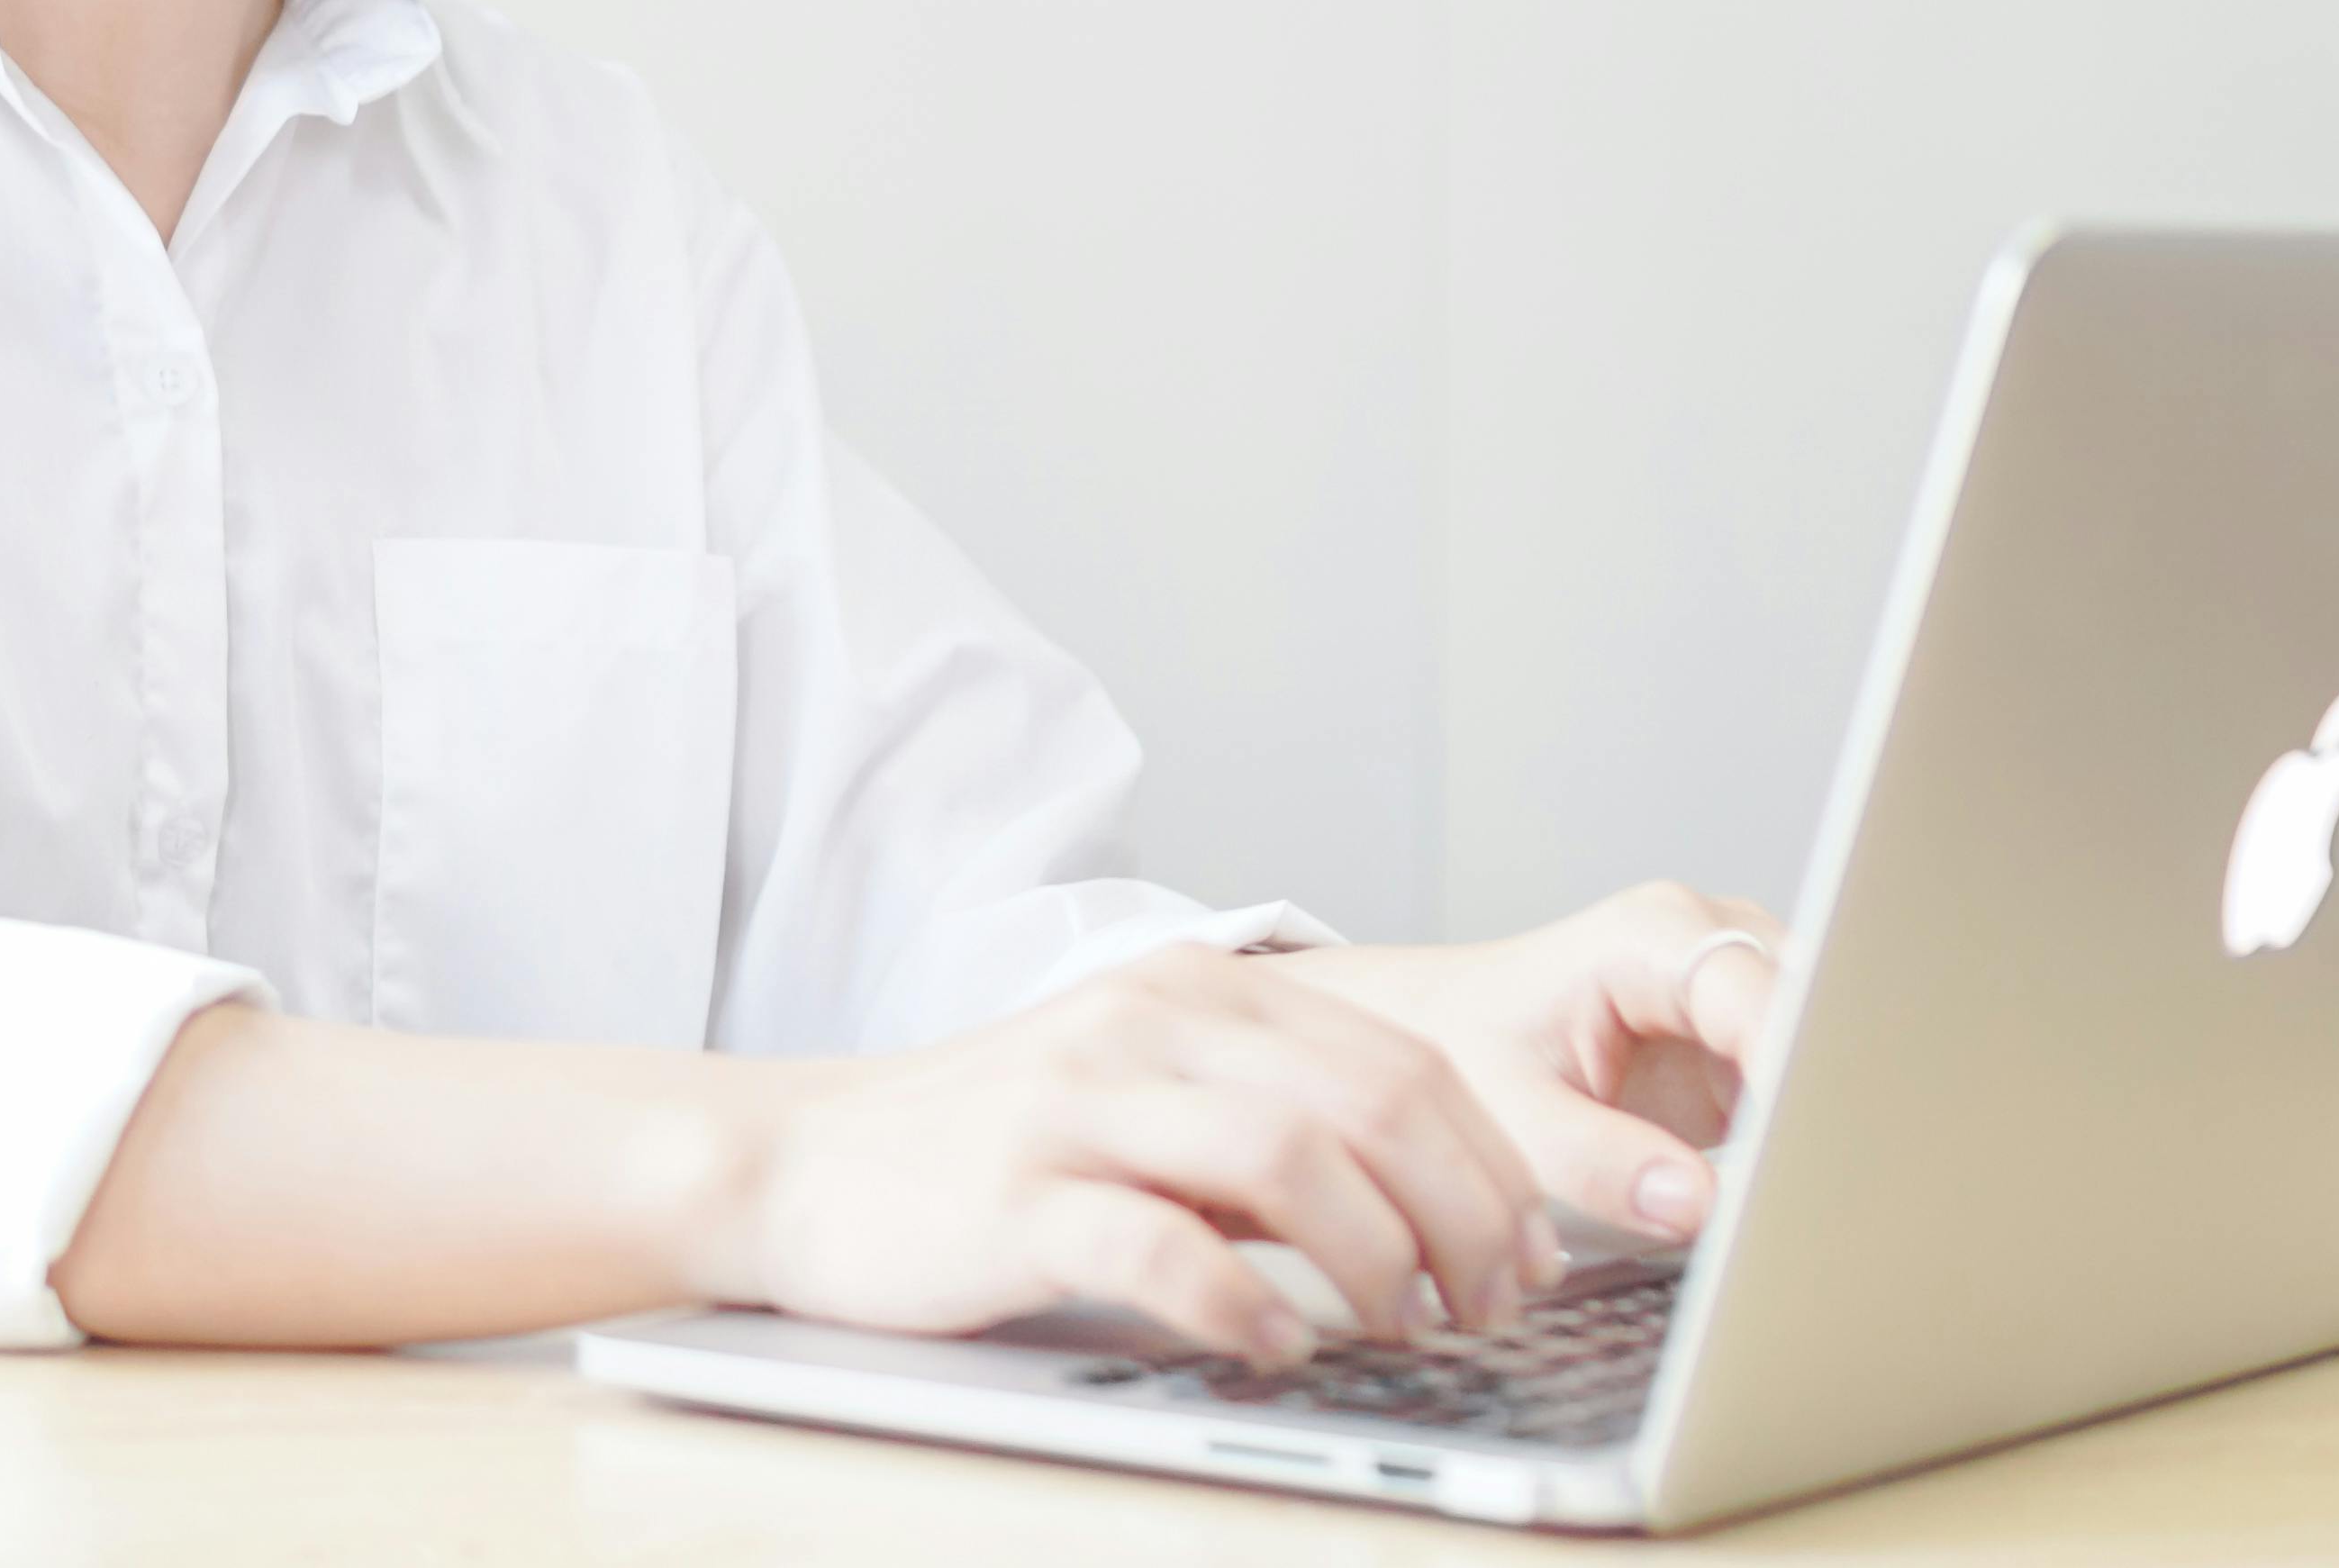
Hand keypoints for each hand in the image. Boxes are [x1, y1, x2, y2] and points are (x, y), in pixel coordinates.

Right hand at [707, 944, 1564, 1364]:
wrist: (803, 1162)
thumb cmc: (1000, 1151)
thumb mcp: (1155, 1102)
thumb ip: (1279, 1131)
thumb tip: (1451, 1218)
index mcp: (1203, 992)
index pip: (1401, 1061)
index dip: (1491, 1167)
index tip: (1534, 1257)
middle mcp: (1151, 1022)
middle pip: (1368, 1101)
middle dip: (1462, 1215)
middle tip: (1492, 1308)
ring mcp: (1079, 1101)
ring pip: (1286, 1156)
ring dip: (1375, 1256)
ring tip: (1407, 1330)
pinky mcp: (1015, 1193)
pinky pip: (1160, 1244)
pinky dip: (1242, 1304)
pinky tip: (1278, 1347)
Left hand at [1270, 881, 1786, 1247]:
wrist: (1440, 1033)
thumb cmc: (1466, 1050)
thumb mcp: (1512, 1116)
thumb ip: (1599, 1162)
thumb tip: (1696, 1205)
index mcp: (1650, 936)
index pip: (1758, 992)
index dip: (1794, 1064)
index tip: (1807, 1141)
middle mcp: (1712, 941)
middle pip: (1815, 1006)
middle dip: (1826, 1091)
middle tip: (1822, 1185)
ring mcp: (1740, 986)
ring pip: (1827, 1041)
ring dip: (1824, 1114)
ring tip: (1812, 1193)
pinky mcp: (1750, 1040)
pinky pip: (1807, 1080)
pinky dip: (1807, 1132)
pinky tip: (1796, 1185)